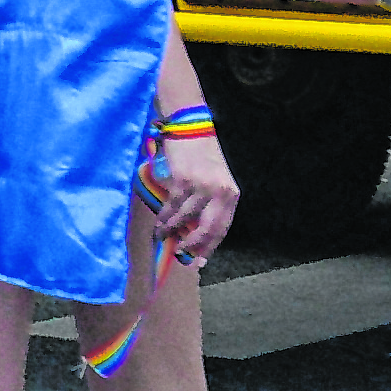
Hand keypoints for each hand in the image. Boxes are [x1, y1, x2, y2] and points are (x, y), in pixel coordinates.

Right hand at [139, 135, 239, 266]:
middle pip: (206, 228)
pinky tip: (159, 223)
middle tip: (181, 255)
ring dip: (171, 231)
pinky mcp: (182, 179)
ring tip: (162, 237)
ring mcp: (200, 186)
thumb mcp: (215, 182)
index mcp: (231, 195)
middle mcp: (219, 193)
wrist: (191, 129)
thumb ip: (210, 205)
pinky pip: (172, 205)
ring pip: (184, 218)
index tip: (199, 262)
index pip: (221, 228)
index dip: (209, 247)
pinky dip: (164, 217)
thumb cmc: (203, 157)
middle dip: (192, 245)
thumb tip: (194, 232)